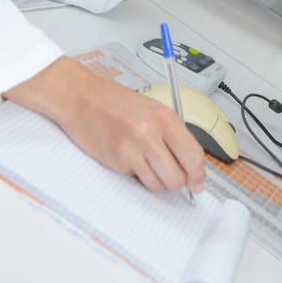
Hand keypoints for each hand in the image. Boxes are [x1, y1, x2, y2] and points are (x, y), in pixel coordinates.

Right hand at [4, 56, 205, 193]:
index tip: (198, 183)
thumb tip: (188, 163)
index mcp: (166, 117)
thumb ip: (171, 134)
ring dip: (157, 182)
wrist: (82, 98)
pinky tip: (132, 162)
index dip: (199, 175)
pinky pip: (139, 181)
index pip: (194, 155)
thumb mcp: (151, 110)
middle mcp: (152, 132)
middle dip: (179, 183)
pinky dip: (139, 178)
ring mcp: (134, 148)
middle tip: (173, 177)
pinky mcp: (118, 160)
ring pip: (160, 184)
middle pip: (179, 176)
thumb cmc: (114, 103)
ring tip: (148, 166)